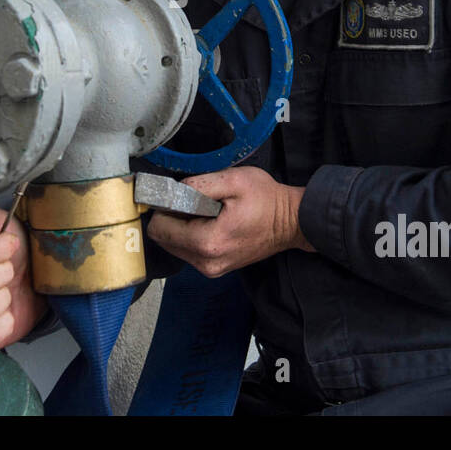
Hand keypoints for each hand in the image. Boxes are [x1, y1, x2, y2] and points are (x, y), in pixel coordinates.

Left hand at [145, 166, 314, 277]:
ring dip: (183, 226)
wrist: (291, 222)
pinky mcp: (215, 268)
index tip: (178, 195)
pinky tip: (211, 222)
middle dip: (173, 217)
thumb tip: (172, 191)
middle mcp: (206, 262)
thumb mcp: (234, 180)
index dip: (164, 207)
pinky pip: (188, 251)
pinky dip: (192, 235)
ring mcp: (211, 269)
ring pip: (174, 246)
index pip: (159, 229)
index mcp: (208, 243)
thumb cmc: (266, 200)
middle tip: (196, 202)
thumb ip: (199, 185)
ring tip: (207, 211)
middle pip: (163, 239)